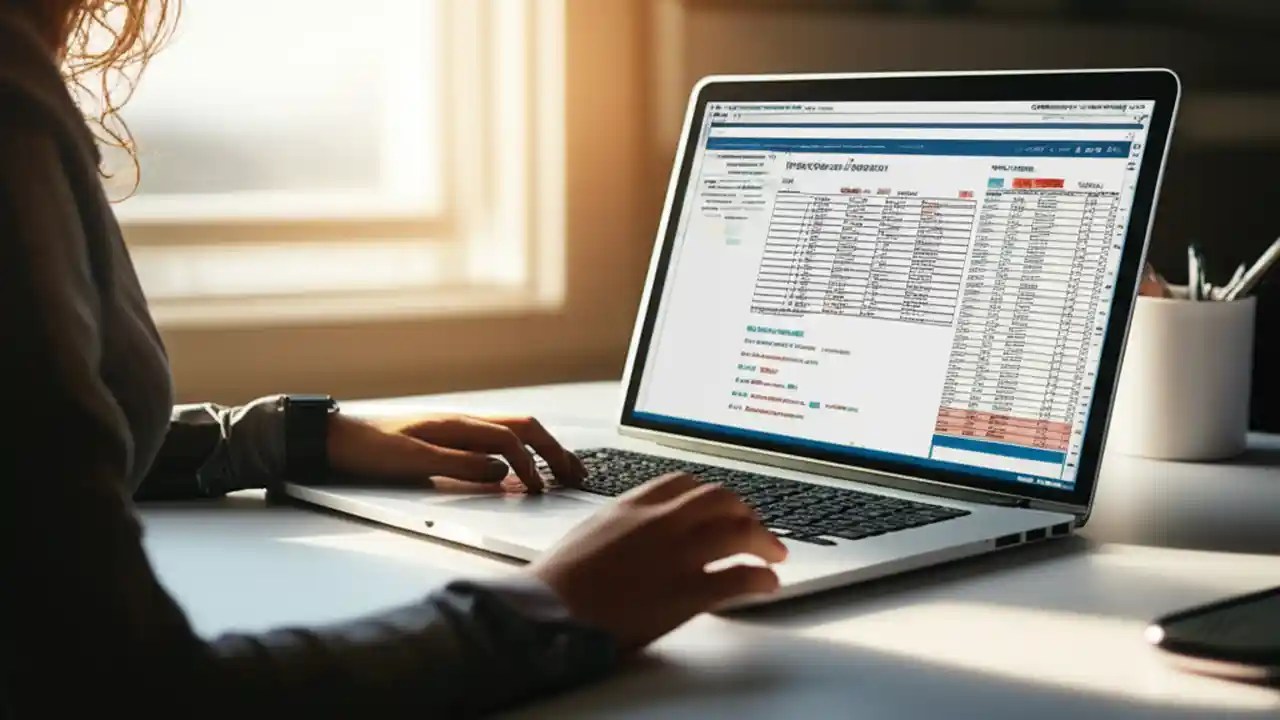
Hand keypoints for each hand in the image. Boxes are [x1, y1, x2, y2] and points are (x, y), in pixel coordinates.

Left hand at [327, 412, 585, 491]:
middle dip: (555, 451)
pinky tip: (525, 466)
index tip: (540, 492)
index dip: (532, 466)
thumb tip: (504, 472)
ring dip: (543, 448)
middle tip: (578, 475)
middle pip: (524, 429)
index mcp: (459, 425)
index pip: (512, 440)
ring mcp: (457, 429)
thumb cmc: (368, 449)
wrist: (333, 438)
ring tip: (565, 468)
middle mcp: (463, 422)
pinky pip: (498, 440)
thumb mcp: (413, 461)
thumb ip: (461, 465)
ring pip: (514, 432)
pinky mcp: (449, 439)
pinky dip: (522, 451)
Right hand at [526, 472, 787, 651]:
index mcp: (632, 505)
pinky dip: (759, 579)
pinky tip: (767, 584)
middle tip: (758, 529)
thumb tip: (636, 531)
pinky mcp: (685, 592)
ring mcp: (675, 554)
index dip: (709, 494)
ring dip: (764, 542)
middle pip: (719, 499)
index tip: (721, 506)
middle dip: (745, 512)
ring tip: (774, 555)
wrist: (545, 612)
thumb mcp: (587, 532)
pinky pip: (737, 578)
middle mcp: (659, 521)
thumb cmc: (557, 581)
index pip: (684, 484)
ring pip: (737, 532)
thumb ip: (621, 524)